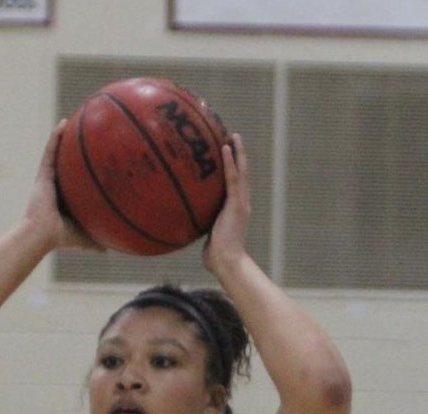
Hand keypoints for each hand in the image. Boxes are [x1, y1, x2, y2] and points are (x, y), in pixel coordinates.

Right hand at [26, 121, 101, 252]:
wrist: (41, 234)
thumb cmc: (60, 238)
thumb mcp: (83, 236)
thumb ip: (95, 239)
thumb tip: (108, 250)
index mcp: (64, 197)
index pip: (75, 179)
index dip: (82, 168)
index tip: (93, 158)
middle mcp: (56, 185)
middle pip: (66, 163)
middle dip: (73, 149)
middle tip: (85, 134)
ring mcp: (48, 178)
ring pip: (57, 153)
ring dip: (63, 137)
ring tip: (73, 121)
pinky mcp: (43, 174)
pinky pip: (50, 151)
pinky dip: (55, 137)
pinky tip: (63, 124)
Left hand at [202, 134, 249, 279]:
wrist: (227, 262)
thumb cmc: (217, 257)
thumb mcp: (208, 237)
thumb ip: (201, 227)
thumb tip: (185, 225)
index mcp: (236, 210)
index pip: (236, 185)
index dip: (234, 168)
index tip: (228, 154)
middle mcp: (242, 203)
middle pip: (242, 174)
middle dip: (239, 155)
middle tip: (234, 137)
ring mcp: (241, 203)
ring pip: (241, 172)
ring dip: (237, 152)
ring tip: (232, 136)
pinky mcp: (236, 204)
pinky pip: (232, 179)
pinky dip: (230, 162)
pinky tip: (225, 148)